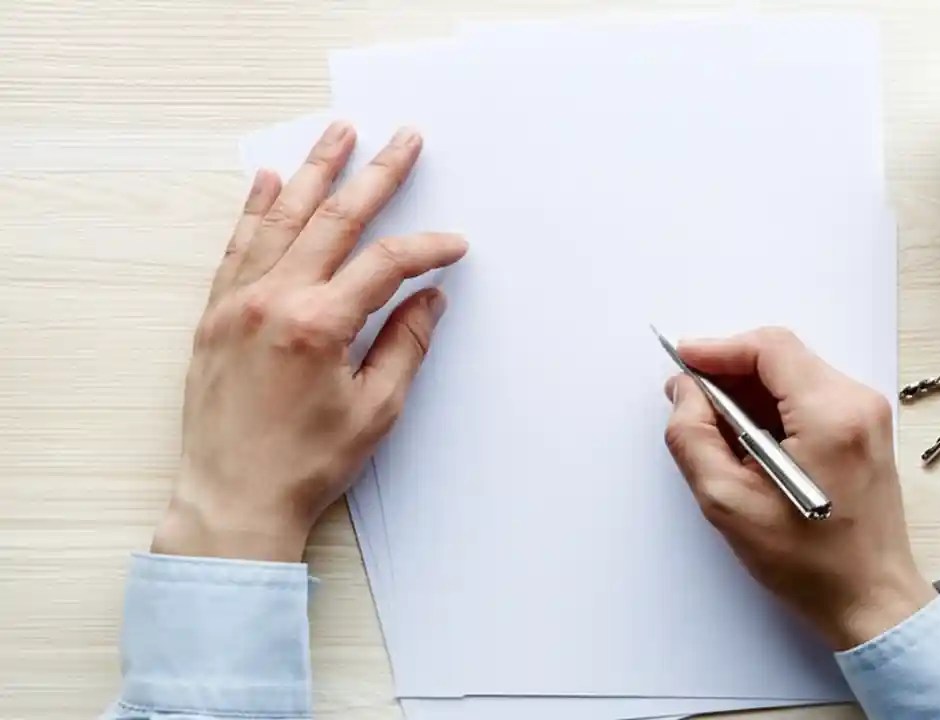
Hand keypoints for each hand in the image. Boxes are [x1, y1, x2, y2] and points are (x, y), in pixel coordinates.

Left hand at [152, 122, 467, 561]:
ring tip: (339, 134)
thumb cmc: (306, 464)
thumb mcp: (375, 410)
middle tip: (404, 140)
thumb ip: (405, 344)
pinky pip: (237, 247)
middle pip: (334, 220)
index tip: (454, 245)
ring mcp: (237, 304)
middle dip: (376, 176)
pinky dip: (255, 210)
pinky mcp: (215, 316)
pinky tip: (268, 181)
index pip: (385, 264)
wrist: (232, 500)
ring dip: (314, 173)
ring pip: (281, 220)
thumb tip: (429, 297)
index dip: (427, 249)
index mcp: (318, 325)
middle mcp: (273, 300)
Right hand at [663, 327, 934, 649]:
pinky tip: (750, 440)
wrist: (870, 598)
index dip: (719, 349)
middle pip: (783, 357)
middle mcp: (857, 404)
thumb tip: (684, 393)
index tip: (683, 362)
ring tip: (717, 428)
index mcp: (830, 415)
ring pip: (796, 376)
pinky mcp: (867, 431)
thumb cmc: (809, 563)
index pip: (769, 348)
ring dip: (751, 391)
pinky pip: (812, 397)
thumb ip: (694, 437)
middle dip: (731, 371)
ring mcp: (868, 416)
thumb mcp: (728, 502)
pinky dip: (775, 406)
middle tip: (692, 399)